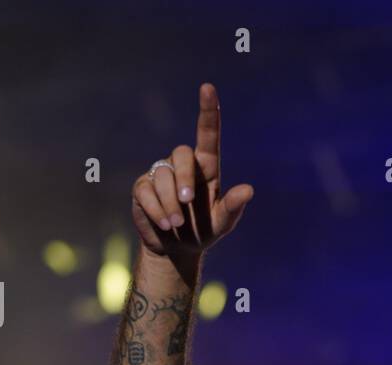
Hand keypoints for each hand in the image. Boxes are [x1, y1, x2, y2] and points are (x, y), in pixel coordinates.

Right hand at [131, 82, 253, 260]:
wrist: (176, 249)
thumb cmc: (204, 231)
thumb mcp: (223, 222)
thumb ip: (234, 207)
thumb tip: (249, 190)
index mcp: (206, 168)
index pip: (208, 135)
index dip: (208, 112)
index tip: (208, 88)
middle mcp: (183, 166)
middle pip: (182, 155)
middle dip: (185, 179)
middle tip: (188, 203)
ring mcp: (160, 174)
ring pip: (162, 175)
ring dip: (170, 203)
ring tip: (176, 224)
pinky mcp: (143, 188)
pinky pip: (146, 191)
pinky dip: (156, 209)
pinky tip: (164, 224)